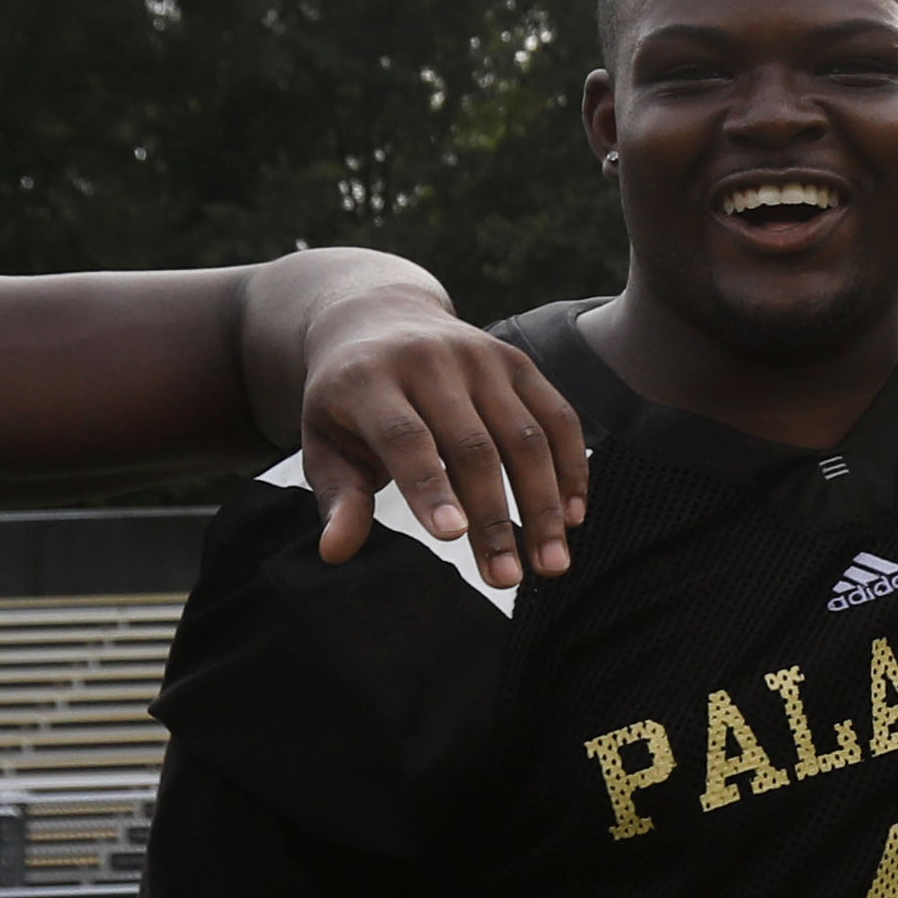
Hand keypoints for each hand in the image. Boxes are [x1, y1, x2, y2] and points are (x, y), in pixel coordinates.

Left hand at [299, 299, 587, 588]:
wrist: (378, 317)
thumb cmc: (347, 401)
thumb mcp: (323, 443)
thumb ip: (337, 497)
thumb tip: (335, 552)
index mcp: (369, 380)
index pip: (405, 436)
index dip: (428, 486)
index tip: (452, 536)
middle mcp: (430, 360)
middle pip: (472, 444)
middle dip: (494, 517)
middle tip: (507, 580)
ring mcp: (480, 356)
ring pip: (524, 435)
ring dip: (543, 504)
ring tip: (550, 565)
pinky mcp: (518, 361)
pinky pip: (557, 417)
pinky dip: (571, 468)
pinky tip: (574, 518)